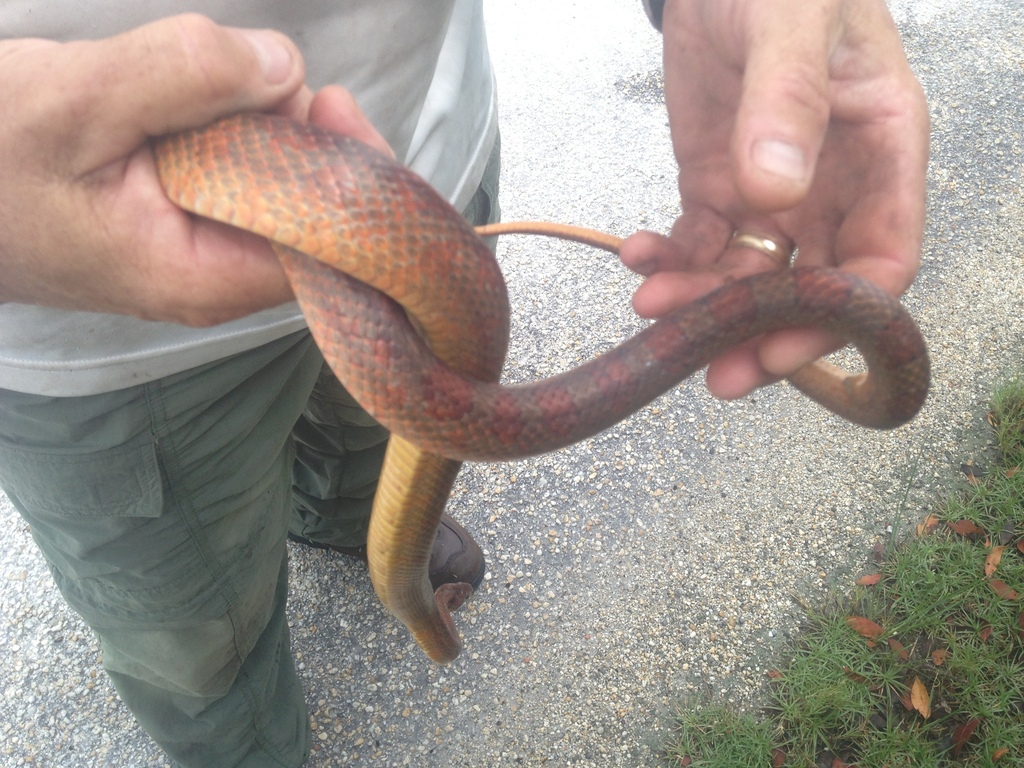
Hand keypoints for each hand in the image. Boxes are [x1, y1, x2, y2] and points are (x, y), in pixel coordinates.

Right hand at [0, 15, 390, 325]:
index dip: (346, 173)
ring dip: (260, 123)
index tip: (328, 101)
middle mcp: (221, 279)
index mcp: (205, 278)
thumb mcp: (75, 100)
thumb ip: (185, 76)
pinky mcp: (198, 221)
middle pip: (315, 211)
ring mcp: (211, 252)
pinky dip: (234, 128)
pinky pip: (248, 173)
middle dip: (298, 135)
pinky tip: (187, 108)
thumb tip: (287, 67)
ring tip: (188, 96)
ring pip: (282, 184)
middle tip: (246, 78)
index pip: (328, 245)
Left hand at [620, 0, 928, 398]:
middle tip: (710, 369)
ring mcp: (773, 190)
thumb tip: (778, 192)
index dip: (837, 314)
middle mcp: (834, 186)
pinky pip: (699, 240)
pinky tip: (636, 255)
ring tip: (650, 301)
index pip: (882, 257)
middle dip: (759, 331)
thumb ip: (790, 101)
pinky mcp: (719, 184)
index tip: (780, 346)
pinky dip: (669, 258)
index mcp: (881, 152)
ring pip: (745, 273)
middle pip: (808, 284)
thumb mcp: (791, 21)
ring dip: (701, 299)